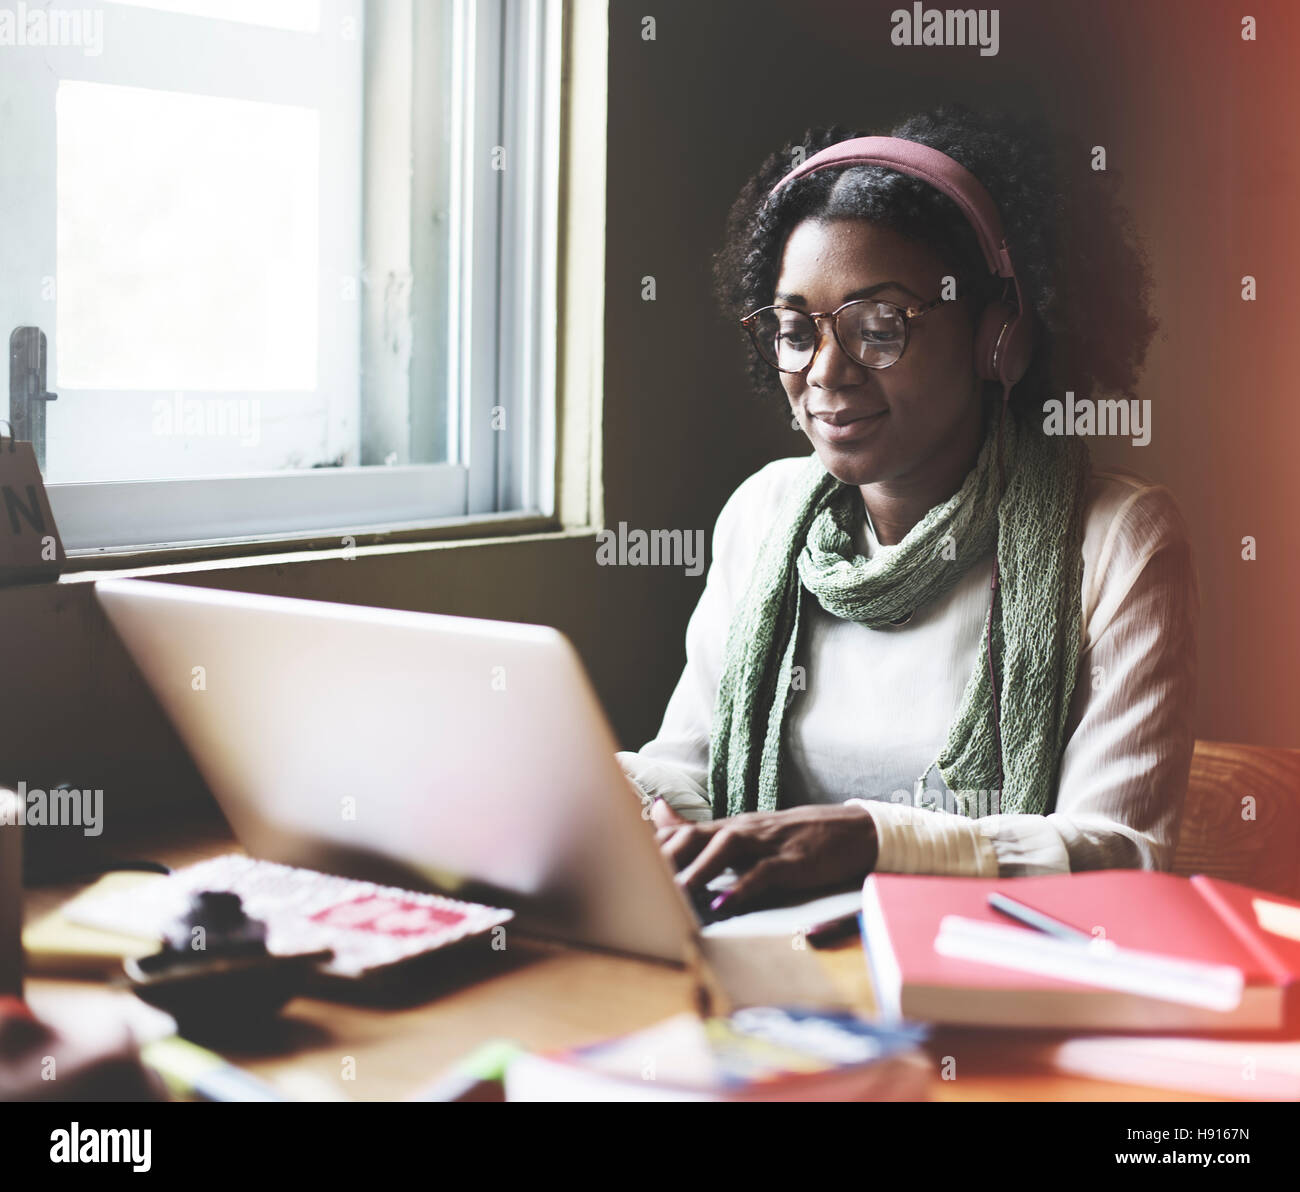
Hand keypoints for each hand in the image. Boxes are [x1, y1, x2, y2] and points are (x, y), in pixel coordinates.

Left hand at [649, 798, 877, 916]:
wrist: (851, 831)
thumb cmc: (792, 838)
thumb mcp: (746, 835)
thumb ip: (702, 833)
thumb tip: (656, 812)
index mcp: (728, 828)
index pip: (681, 832)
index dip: (650, 847)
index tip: (620, 862)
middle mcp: (742, 830)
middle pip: (695, 836)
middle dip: (665, 856)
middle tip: (636, 879)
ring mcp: (768, 843)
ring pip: (725, 848)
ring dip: (698, 871)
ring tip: (675, 893)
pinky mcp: (793, 860)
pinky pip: (765, 872)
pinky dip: (744, 887)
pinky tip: (726, 903)